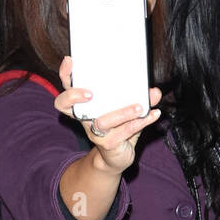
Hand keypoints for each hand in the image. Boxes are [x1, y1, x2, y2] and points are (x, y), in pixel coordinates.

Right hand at [53, 56, 161, 174]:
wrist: (117, 158)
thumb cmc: (119, 130)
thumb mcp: (129, 111)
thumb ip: (141, 99)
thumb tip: (154, 91)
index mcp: (86, 105)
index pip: (68, 87)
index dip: (65, 74)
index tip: (71, 61)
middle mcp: (86, 118)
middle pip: (65, 104)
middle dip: (73, 96)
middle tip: (90, 93)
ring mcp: (95, 132)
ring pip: (103, 121)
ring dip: (123, 112)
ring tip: (140, 107)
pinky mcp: (108, 144)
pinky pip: (124, 132)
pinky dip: (140, 122)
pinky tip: (152, 115)